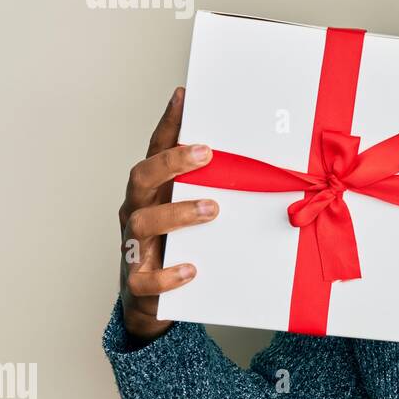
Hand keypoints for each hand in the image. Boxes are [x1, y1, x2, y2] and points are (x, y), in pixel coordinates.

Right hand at [117, 87, 218, 342]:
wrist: (153, 302)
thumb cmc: (181, 246)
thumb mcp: (196, 212)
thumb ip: (219, 189)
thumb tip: (263, 162)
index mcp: (153, 192)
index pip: (154, 150)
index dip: (167, 123)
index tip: (185, 95)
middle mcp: (138, 211)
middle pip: (140, 177)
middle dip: (171, 162)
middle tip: (206, 152)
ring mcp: (135, 246)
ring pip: (142, 223)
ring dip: (178, 213)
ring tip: (212, 209)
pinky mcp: (138, 283)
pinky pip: (145, 279)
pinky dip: (167, 274)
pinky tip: (191, 270)